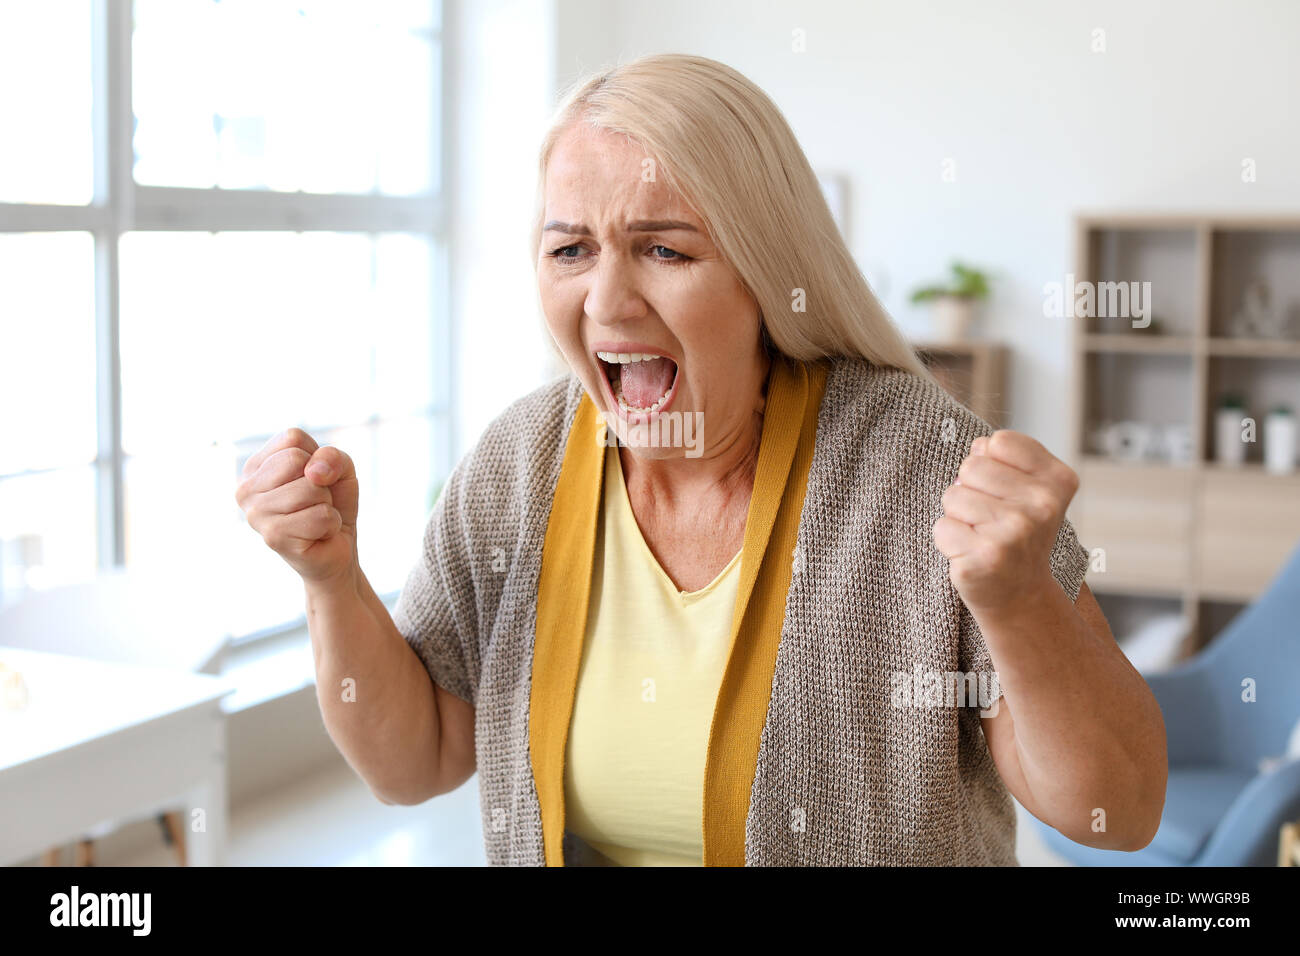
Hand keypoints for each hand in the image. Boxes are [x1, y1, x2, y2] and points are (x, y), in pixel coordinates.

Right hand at [234, 427, 359, 587]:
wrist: (337, 548)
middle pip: (296, 460)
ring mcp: (256, 514)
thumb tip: (314, 472)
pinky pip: (321, 516)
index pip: (292, 438)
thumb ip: (332, 456)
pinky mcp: (273, 537)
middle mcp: (246, 489)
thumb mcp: (339, 469)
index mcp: (255, 467)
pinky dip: (331, 524)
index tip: (312, 479)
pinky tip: (317, 535)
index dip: (316, 457)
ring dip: (327, 505)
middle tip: (316, 502)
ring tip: (316, 518)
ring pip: (311, 489)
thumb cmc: (333, 503)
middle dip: (321, 482)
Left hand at [932, 429, 1079, 614]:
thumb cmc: (1016, 532)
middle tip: (990, 520)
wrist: (1020, 594)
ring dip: (958, 517)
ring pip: (953, 495)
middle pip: (971, 466)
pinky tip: (972, 554)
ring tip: (981, 536)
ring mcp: (1015, 532)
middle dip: (970, 490)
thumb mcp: (1026, 489)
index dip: (991, 463)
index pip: (999, 442)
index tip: (1005, 492)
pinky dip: (948, 542)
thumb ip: (1003, 459)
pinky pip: (942, 527)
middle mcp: (1043, 505)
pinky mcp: (985, 557)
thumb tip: (979, 446)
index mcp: (1058, 480)